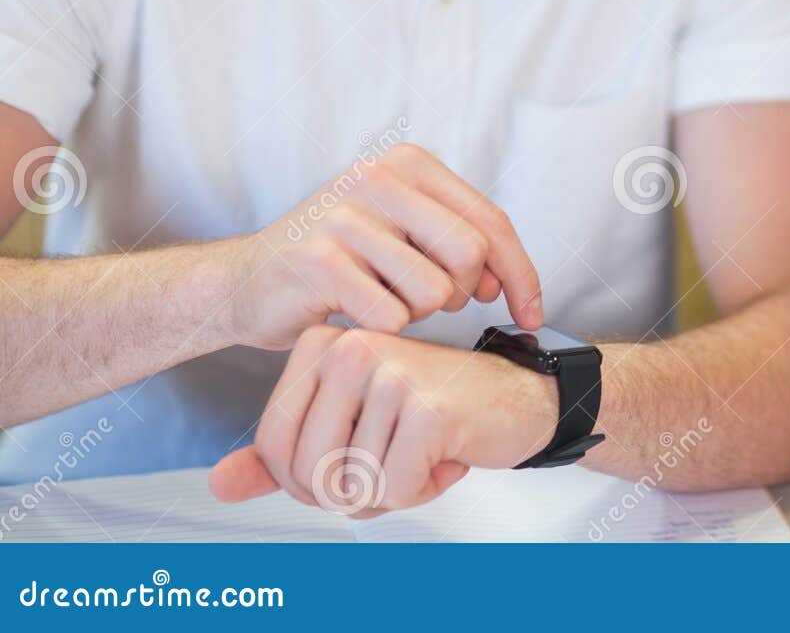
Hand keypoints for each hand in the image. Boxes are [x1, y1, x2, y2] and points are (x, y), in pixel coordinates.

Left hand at [208, 326, 556, 515]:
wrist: (519, 400)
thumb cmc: (435, 411)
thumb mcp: (351, 431)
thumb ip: (285, 458)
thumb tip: (220, 484)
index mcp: (322, 346)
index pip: (274, 446)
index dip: (310, 482)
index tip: (357, 461)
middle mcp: (352, 347)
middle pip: (309, 473)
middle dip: (352, 493)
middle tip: (396, 465)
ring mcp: (391, 372)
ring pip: (353, 486)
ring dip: (393, 493)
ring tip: (425, 456)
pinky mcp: (429, 407)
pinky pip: (395, 490)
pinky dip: (423, 491)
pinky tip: (449, 458)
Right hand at [224, 143, 542, 349]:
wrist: (245, 282)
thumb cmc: (340, 263)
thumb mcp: (403, 234)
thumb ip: (459, 246)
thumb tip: (501, 282)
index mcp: (407, 163)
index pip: (491, 221)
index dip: (521, 273)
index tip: (532, 312)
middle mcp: (377, 177)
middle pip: (470, 254)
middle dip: (460, 294)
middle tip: (426, 302)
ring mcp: (345, 216)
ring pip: (433, 291)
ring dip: (416, 313)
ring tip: (379, 297)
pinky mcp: (318, 260)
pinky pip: (391, 317)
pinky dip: (381, 329)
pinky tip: (351, 311)